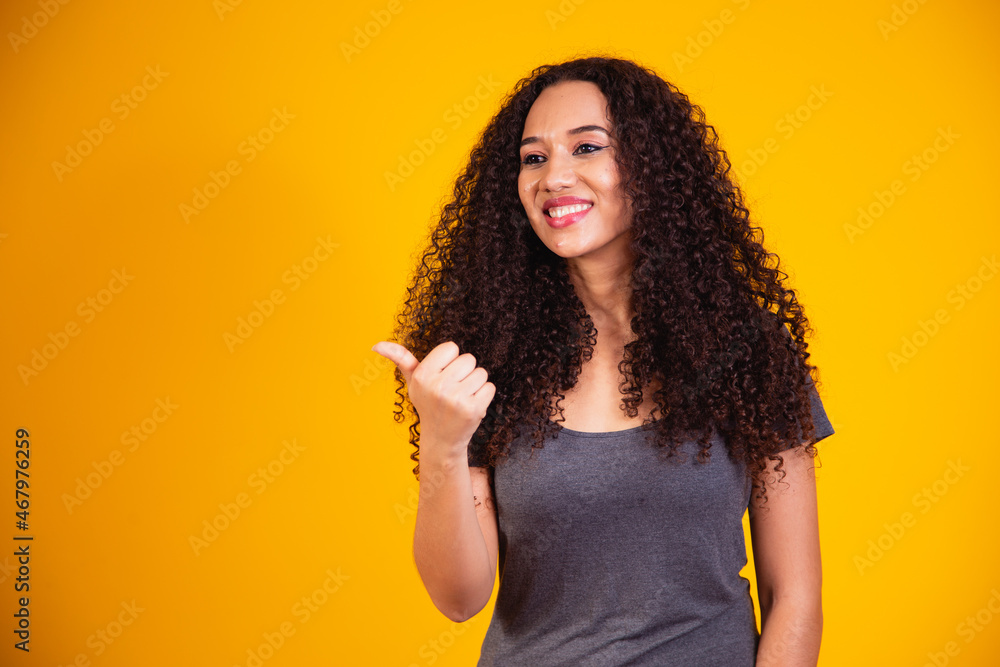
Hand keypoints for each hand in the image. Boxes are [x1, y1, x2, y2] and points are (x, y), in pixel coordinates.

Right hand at [371, 340, 496, 459]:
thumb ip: (401, 359)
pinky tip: (470, 406)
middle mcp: (437, 386)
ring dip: (475, 385)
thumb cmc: (428, 405)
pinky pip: (490, 387)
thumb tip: (376, 345)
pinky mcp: (473, 409)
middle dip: (464, 372)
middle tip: (453, 390)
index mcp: (422, 375)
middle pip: (469, 359)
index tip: (443, 376)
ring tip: (461, 399)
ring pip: (481, 373)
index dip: (450, 361)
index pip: (451, 347)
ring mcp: (455, 398)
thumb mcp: (413, 383)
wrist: (441, 440)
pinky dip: (484, 396)